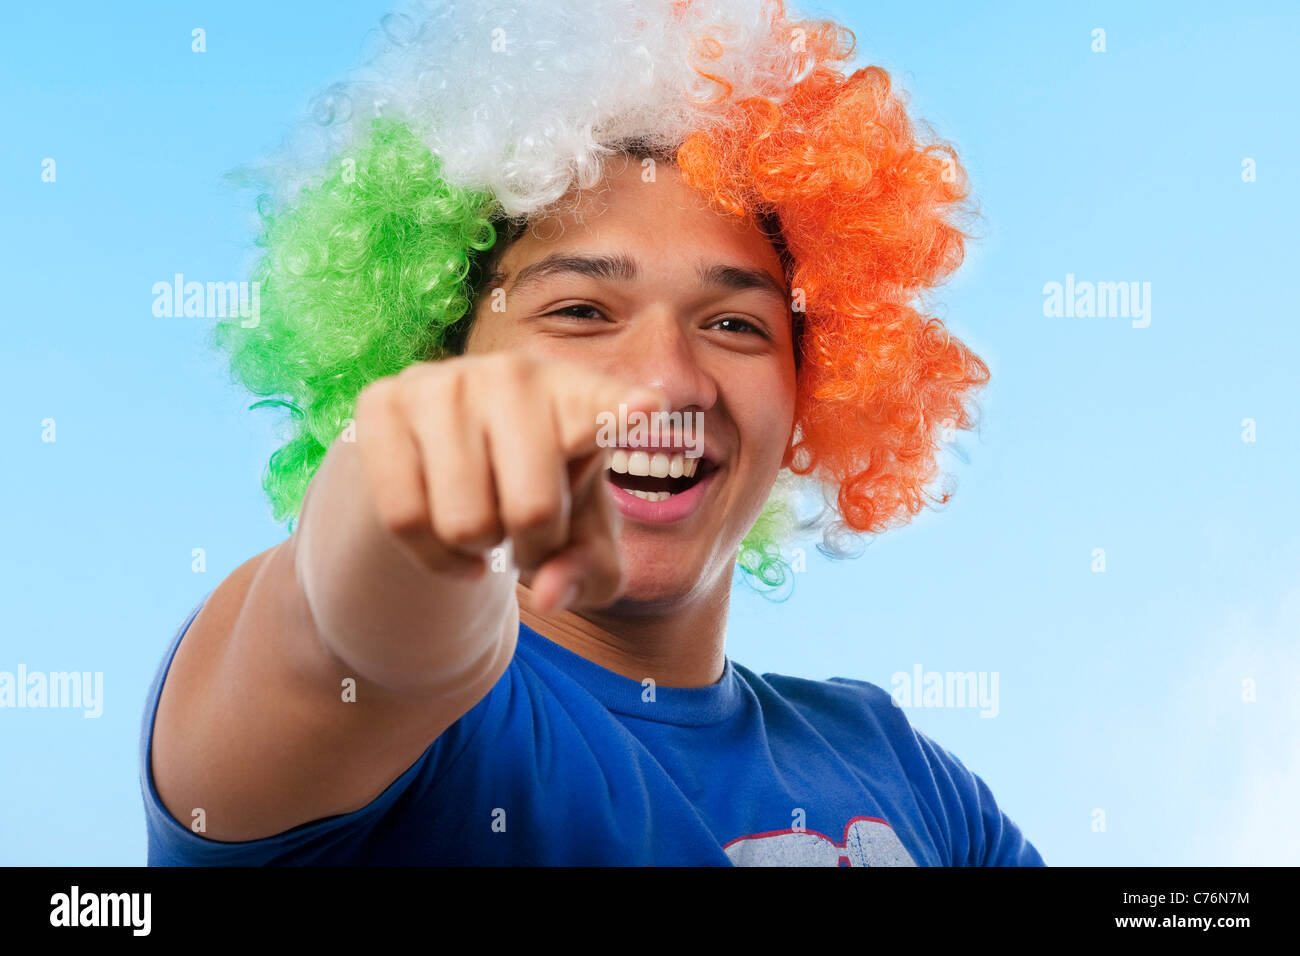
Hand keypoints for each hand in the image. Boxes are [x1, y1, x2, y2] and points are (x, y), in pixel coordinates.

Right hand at [352, 353, 664, 612]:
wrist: (449, 464)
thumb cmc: (541, 498)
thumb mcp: (583, 542)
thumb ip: (588, 573)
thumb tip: (549, 595)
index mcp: (582, 394)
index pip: (605, 407)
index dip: (622, 410)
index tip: (650, 408)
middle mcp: (515, 373)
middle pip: (533, 511)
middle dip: (534, 549)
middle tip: (530, 533)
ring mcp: (444, 380)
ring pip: (464, 522)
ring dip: (480, 549)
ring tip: (488, 520)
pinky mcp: (381, 400)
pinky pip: (404, 517)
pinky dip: (431, 555)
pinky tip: (447, 540)